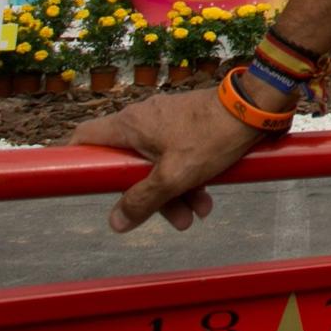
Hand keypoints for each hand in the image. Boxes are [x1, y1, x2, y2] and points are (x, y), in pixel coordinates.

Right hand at [67, 87, 261, 232]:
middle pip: (128, 164)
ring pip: (157, 164)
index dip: (76, 159)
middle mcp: (144, 119)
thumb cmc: (211, 136)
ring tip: (199, 213)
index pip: (86, 137)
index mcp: (131, 125)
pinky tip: (207, 197)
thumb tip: (115, 222)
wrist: (254, 109)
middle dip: (147, 196)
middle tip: (171, 219)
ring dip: (175, 193)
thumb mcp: (174, 176)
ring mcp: (166, 121)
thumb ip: (142, 200)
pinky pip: (177, 156)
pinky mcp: (187, 125)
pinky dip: (188, 177)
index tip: (77, 183)